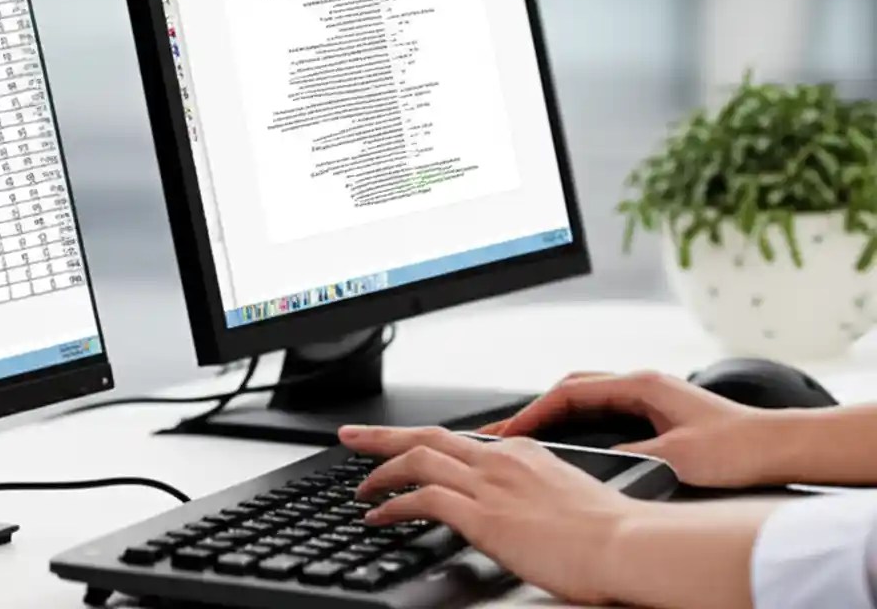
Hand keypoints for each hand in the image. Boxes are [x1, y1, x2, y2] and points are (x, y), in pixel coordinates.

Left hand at [339, 425, 648, 605]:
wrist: (627, 544)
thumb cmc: (612, 532)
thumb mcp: (571, 499)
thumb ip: (540, 496)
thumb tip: (526, 514)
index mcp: (524, 453)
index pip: (462, 442)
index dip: (427, 446)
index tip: (408, 451)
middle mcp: (501, 459)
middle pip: (427, 436)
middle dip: (383, 436)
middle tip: (351, 435)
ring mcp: (489, 484)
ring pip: (415, 460)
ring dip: (379, 471)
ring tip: (359, 487)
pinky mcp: (481, 514)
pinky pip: (420, 499)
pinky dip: (392, 505)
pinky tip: (378, 516)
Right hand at [478, 371, 779, 487]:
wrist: (780, 447)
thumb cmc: (738, 448)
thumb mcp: (673, 457)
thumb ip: (626, 456)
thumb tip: (586, 464)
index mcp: (641, 385)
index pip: (569, 392)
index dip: (533, 413)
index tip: (508, 432)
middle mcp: (642, 384)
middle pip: (571, 390)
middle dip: (534, 411)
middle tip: (503, 434)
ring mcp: (649, 396)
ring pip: (585, 399)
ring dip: (553, 415)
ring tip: (525, 437)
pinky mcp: (657, 412)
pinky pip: (601, 411)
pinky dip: (575, 422)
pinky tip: (566, 441)